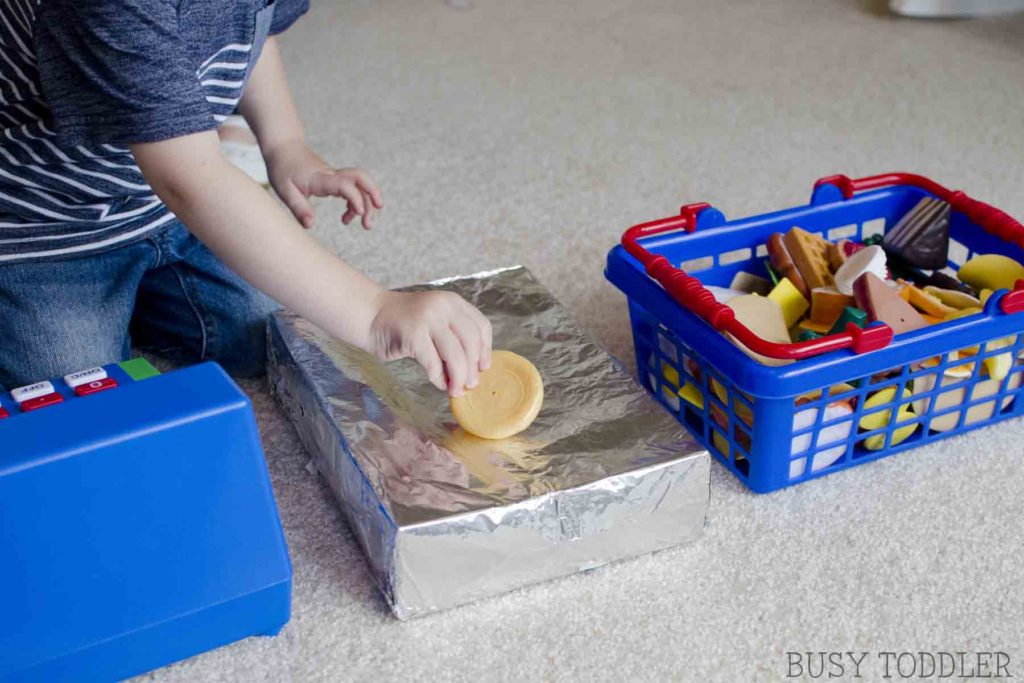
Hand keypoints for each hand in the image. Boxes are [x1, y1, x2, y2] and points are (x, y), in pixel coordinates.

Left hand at [265, 143, 382, 229]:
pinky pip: (352, 188)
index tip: (361, 213)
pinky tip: (347, 216)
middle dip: (373, 192)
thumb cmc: (282, 169)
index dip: (355, 198)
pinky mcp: (334, 178)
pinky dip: (356, 202)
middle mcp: (331, 175)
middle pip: (360, 177)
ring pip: (359, 184)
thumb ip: (299, 208)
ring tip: (364, 224)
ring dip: (367, 202)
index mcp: (320, 179)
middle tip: (378, 209)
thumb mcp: (285, 191)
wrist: (283, 148)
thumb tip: (310, 226)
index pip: (345, 185)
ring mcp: (334, 175)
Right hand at [368, 290, 492, 395]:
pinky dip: (439, 378)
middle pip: (471, 342)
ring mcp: (427, 319)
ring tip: (457, 390)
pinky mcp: (413, 334)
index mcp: (452, 302)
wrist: (369, 315)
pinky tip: (439, 384)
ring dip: (459, 377)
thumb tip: (473, 371)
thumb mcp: (435, 321)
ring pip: (455, 354)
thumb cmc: (403, 324)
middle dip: (473, 368)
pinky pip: (433, 363)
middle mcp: (442, 306)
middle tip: (471, 385)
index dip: (486, 350)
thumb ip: (453, 337)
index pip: (481, 326)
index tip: (484, 368)